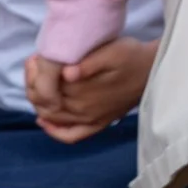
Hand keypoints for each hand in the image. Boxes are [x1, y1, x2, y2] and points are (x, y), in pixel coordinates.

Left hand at [32, 38, 153, 142]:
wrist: (154, 69)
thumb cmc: (132, 56)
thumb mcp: (112, 51)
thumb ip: (88, 63)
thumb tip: (67, 73)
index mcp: (82, 90)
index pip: (44, 88)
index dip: (35, 73)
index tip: (36, 57)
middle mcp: (83, 109)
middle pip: (44, 104)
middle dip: (33, 87)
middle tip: (36, 67)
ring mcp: (90, 119)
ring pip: (52, 119)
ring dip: (40, 104)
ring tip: (39, 84)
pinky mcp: (99, 123)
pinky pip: (71, 135)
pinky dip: (55, 131)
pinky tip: (46, 121)